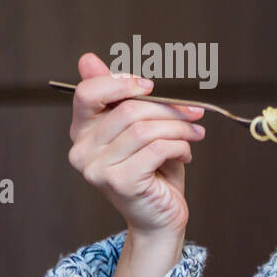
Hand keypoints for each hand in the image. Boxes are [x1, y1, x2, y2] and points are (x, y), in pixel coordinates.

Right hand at [67, 52, 205, 235]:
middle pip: (127, 110)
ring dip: (179, 128)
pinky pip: (157, 149)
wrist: (160, 218)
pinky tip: (187, 154)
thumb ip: (118, 98)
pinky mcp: (120, 183)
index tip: (151, 86)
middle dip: (168, 109)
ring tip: (195, 134)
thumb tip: (87, 58)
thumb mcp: (138, 130)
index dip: (121, 83)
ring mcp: (97, 169)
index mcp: (82, 132)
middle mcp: (81, 150)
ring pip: (145, 129)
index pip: (87, 94)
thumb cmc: (154, 172)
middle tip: (194, 113)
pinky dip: (180, 147)